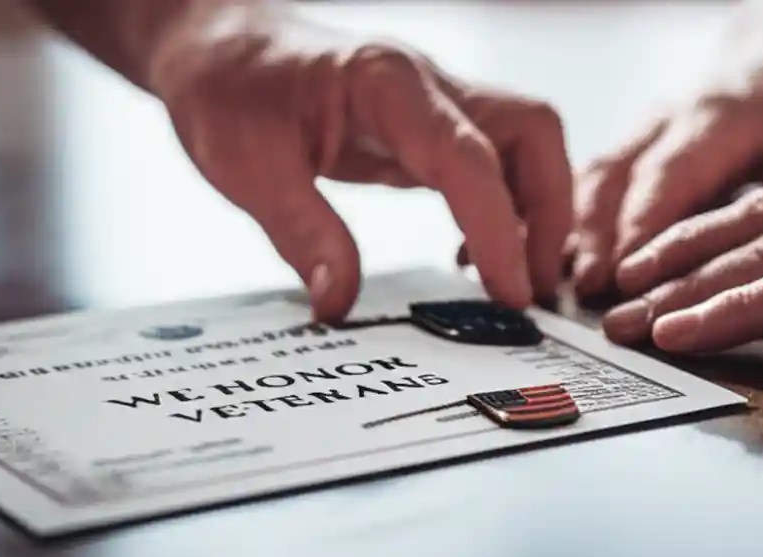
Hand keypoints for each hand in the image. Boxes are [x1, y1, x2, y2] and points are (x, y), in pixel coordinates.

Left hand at [149, 4, 571, 319]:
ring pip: (522, 144)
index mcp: (385, 83)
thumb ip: (302, 234)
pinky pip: (487, 164)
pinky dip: (499, 210)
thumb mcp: (245, 166)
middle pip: (532, 132)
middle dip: (548, 212)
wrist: (215, 44)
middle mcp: (424, 86)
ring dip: (533, 212)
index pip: (468, 156)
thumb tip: (340, 306)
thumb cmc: (225, 88)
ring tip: (511, 283)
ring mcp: (430, 104)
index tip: (512, 293)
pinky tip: (470, 258)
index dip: (499, 229)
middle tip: (531, 290)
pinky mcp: (422, 129)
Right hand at [570, 55, 762, 297]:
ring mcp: (638, 134)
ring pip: (594, 179)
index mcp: (716, 116)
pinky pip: (587, 181)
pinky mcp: (625, 148)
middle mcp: (666, 122)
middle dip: (596, 237)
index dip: (642, 222)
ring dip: (575, 233)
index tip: (625, 271)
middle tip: (586, 288)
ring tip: (562, 282)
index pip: (670, 173)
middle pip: (617, 178)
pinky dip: (566, 221)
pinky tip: (554, 259)